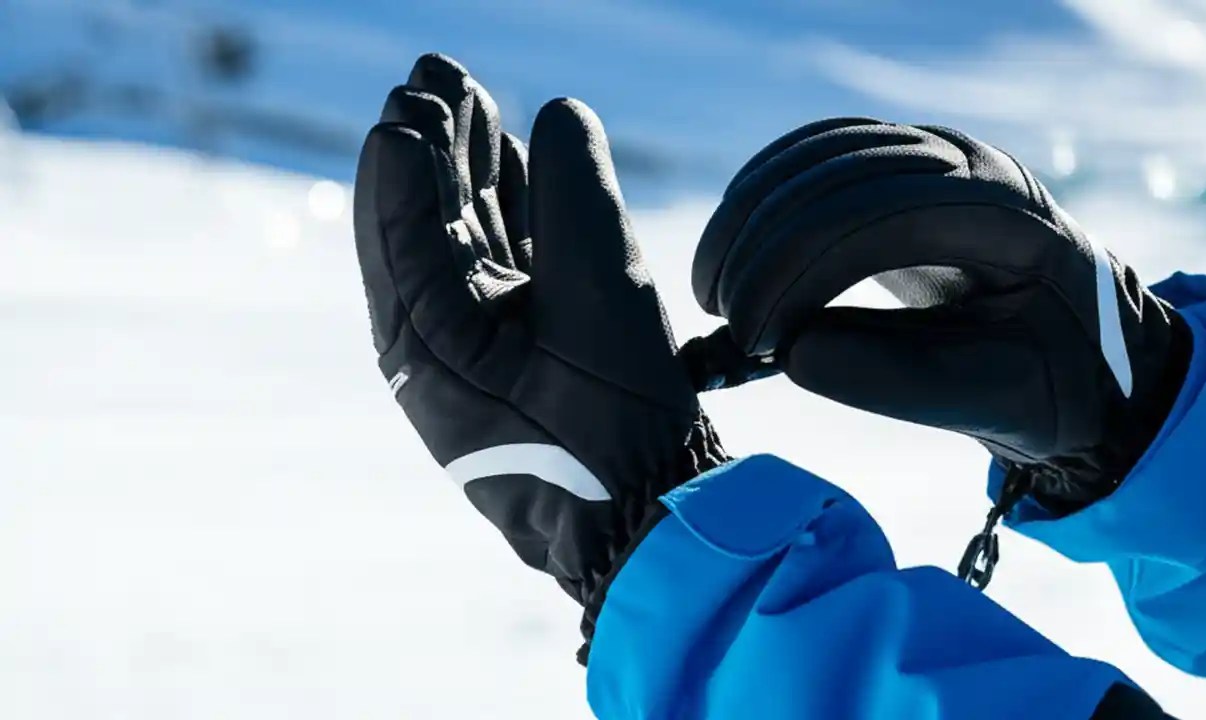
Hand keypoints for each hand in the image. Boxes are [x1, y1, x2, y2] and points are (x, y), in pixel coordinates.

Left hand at [353, 54, 724, 609]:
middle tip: (437, 73)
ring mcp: (480, 340)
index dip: (406, 153)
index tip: (412, 95)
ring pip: (463, 235)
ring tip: (467, 97)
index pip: (397, 226)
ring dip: (468, 166)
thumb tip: (562, 112)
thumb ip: (579, 204)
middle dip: (433, 145)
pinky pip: (504, 259)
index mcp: (422, 341)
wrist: (644, 514)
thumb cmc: (611, 429)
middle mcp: (438, 338)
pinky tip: (511, 157)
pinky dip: (509, 206)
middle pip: (424, 221)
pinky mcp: (525, 342)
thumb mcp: (599, 306)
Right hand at [692, 118, 1189, 514]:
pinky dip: (762, 192)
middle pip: (840, 175)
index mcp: (1008, 217)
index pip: (880, 215)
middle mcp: (968, 164)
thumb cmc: (1046, 384)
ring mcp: (933, 153)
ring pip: (820, 155)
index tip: (752, 337)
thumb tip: (792, 353)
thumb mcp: (989, 402)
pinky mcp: (898, 163)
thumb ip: (897, 382)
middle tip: (721, 319)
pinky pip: (816, 153)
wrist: (1082, 350)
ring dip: (749, 215)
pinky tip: (731, 243)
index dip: (800, 269)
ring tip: (710, 289)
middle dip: (763, 246)